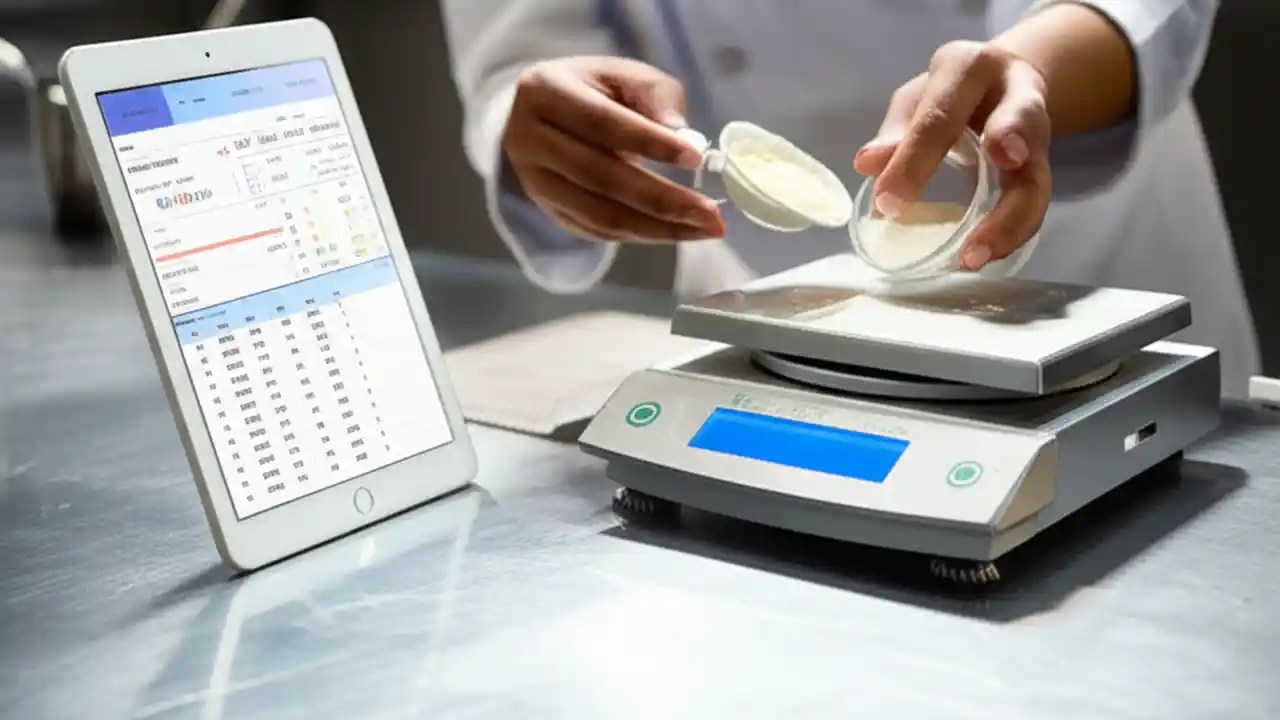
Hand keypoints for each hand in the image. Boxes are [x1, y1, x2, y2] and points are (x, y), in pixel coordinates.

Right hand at [503, 56, 724, 242]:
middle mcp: (529, 141)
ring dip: (658, 228)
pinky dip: (642, 235)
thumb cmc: (594, 89)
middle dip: (663, 200)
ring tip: (704, 228)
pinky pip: (599, 232)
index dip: (650, 143)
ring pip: (600, 216)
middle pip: (601, 178)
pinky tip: (677, 231)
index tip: (697, 159)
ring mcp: (535, 182)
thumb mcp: (624, 74)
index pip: (602, 123)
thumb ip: (657, 96)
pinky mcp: (548, 211)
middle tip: (712, 214)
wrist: (543, 114)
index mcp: (546, 92)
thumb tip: (685, 137)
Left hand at [854, 42, 1051, 269]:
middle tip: (963, 236)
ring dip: (1010, 223)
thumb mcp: (917, 98)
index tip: (888, 203)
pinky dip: (1013, 233)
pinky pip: (1037, 202)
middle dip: (988, 176)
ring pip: (1038, 177)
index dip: (914, 160)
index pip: (941, 114)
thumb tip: (868, 164)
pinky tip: (986, 256)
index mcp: (969, 69)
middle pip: (1017, 128)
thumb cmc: (949, 94)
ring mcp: (1039, 131)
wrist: (1006, 82)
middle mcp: (1016, 91)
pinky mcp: (1046, 164)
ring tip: (975, 258)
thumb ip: (897, 129)